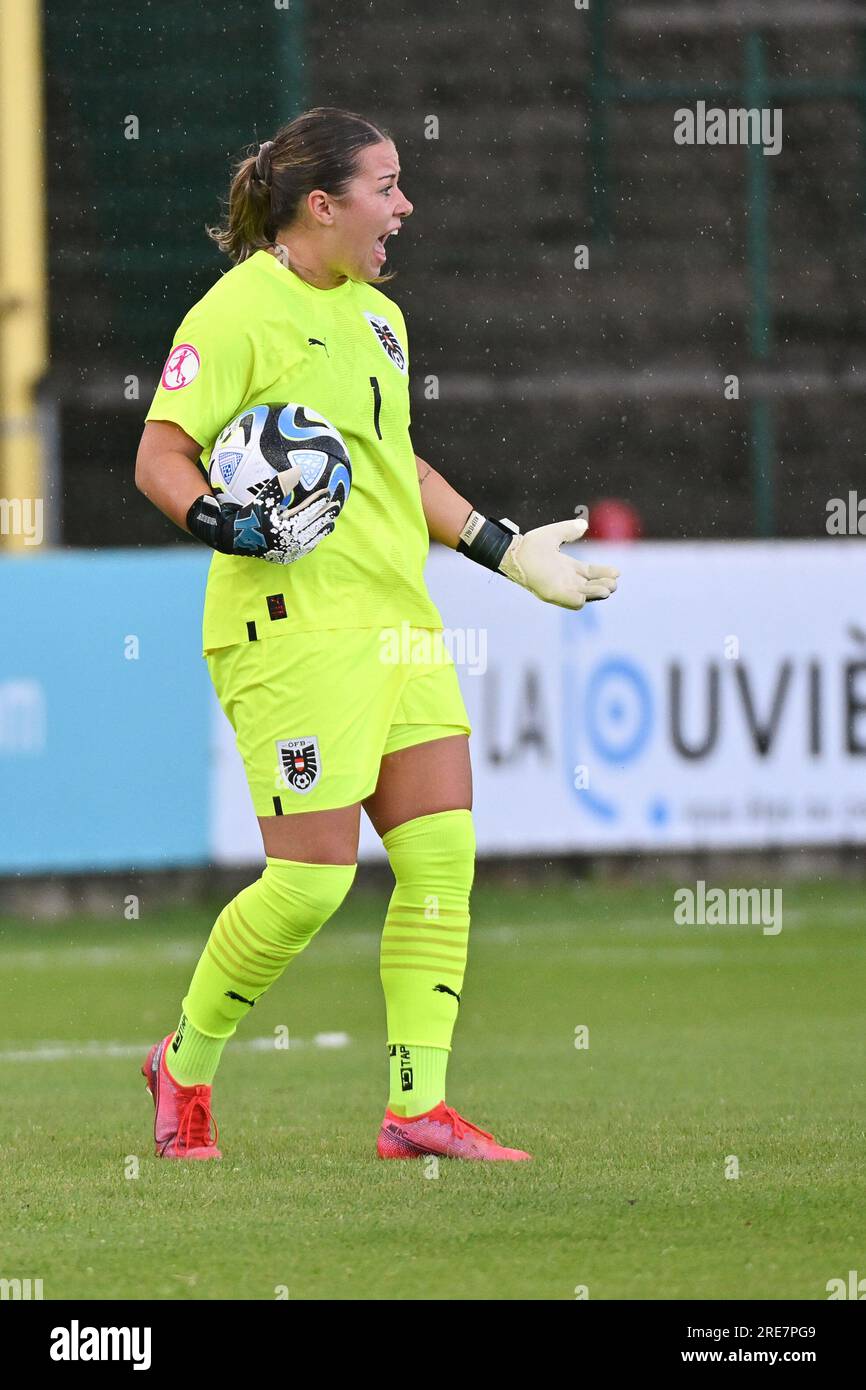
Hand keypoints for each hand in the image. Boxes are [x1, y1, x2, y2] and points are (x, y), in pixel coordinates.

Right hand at [187, 467, 340, 563]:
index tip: (327, 492)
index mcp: (286, 527)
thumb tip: (298, 470)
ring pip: (313, 538)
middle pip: (314, 525)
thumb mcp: (264, 499)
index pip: (308, 511)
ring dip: (323, 527)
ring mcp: (291, 551)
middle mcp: (291, 541)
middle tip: (337, 504)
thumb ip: (281, 485)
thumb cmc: (250, 516)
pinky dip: (314, 539)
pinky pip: (307, 548)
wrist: (236, 539)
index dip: (318, 501)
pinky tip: (319, 533)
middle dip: (326, 514)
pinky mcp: (289, 557)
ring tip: (332, 518)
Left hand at [498, 518, 618, 609]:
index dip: (604, 573)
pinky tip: (592, 593)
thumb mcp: (554, 534)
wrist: (513, 553)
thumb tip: (583, 524)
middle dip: (604, 586)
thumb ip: (569, 529)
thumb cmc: (529, 545)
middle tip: (614, 582)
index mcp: (567, 567)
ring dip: (597, 593)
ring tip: (609, 588)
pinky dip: (584, 599)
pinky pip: (572, 602)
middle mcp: (565, 580)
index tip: (617, 572)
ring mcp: (560, 588)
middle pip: (591, 586)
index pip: (591, 573)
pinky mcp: (553, 594)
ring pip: (585, 596)